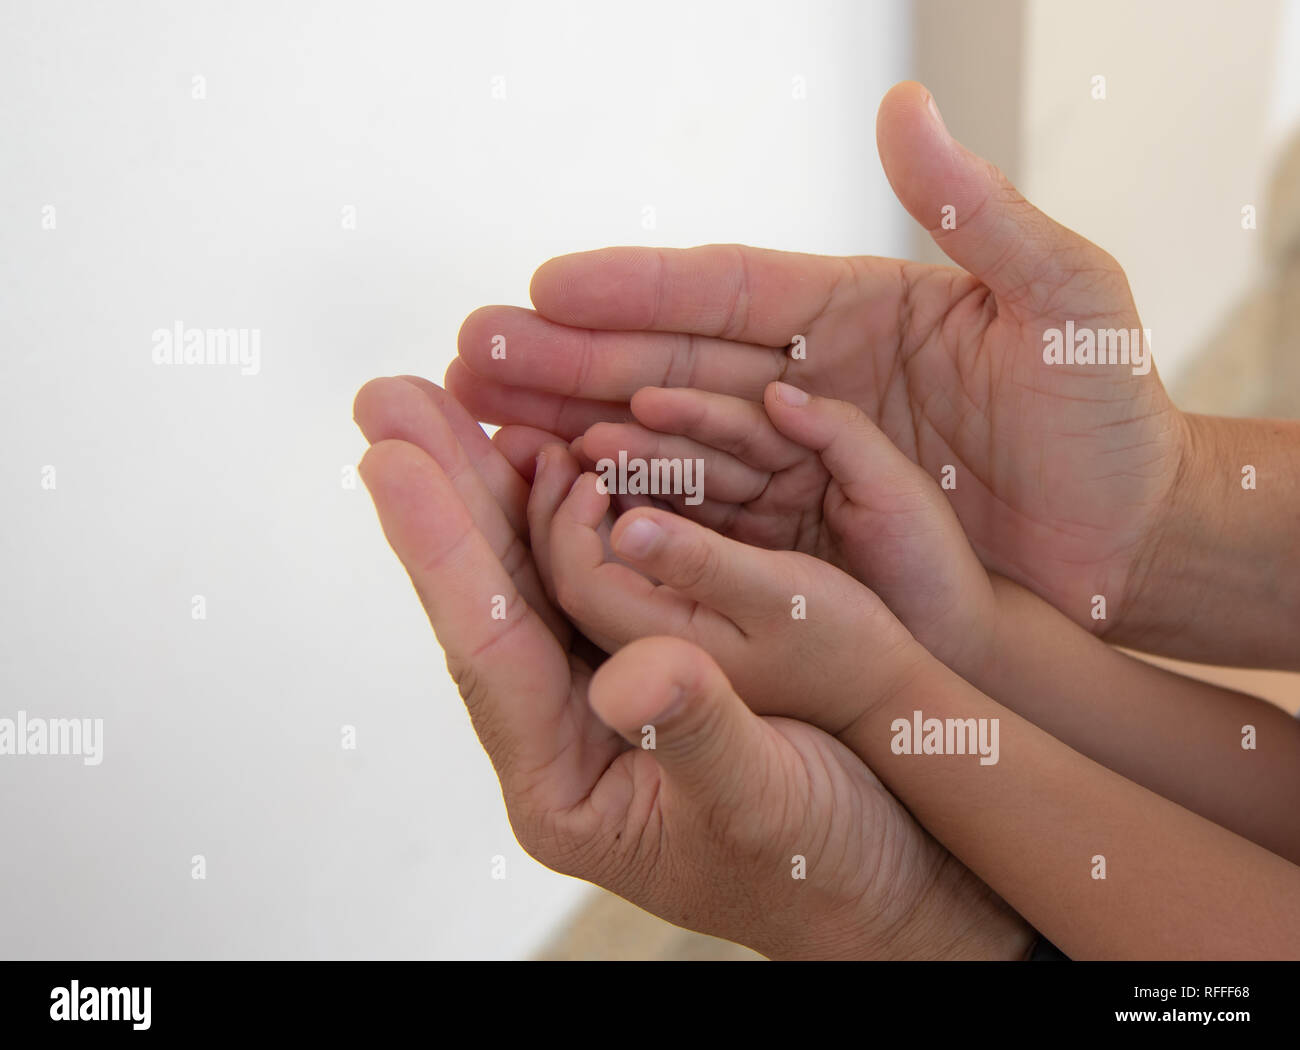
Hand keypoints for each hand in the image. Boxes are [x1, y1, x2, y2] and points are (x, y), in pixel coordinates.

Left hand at [353, 375, 1030, 958]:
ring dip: (492, 486)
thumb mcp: (767, 805)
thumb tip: (628, 672)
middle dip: (443, 492)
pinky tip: (551, 451)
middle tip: (390, 399)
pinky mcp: (647, 667)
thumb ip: (697, 738)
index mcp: (568, 784)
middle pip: (490, 596)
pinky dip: (567, 506)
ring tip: (452, 405)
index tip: (388, 457)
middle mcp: (568, 734)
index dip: (438, 548)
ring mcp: (603, 696)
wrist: (889, 879)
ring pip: (530, 576)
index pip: (488, 648)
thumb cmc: (827, 866)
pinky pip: (587, 575)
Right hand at [448, 80, 1186, 639]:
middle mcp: (808, 380)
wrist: (1133, 540)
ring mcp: (798, 461)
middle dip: (567, 360)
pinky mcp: (804, 536)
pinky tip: (562, 503)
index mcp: (854, 310)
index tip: (544, 285)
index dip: (634, 287)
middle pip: (669, 363)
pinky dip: (634, 510)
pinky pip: (706, 519)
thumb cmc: (1111, 414)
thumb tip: (903, 105)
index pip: (725, 290)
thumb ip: (976, 209)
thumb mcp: (1064, 292)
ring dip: (574, 433)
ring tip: (485, 424)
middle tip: (470, 356)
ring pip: (668, 441)